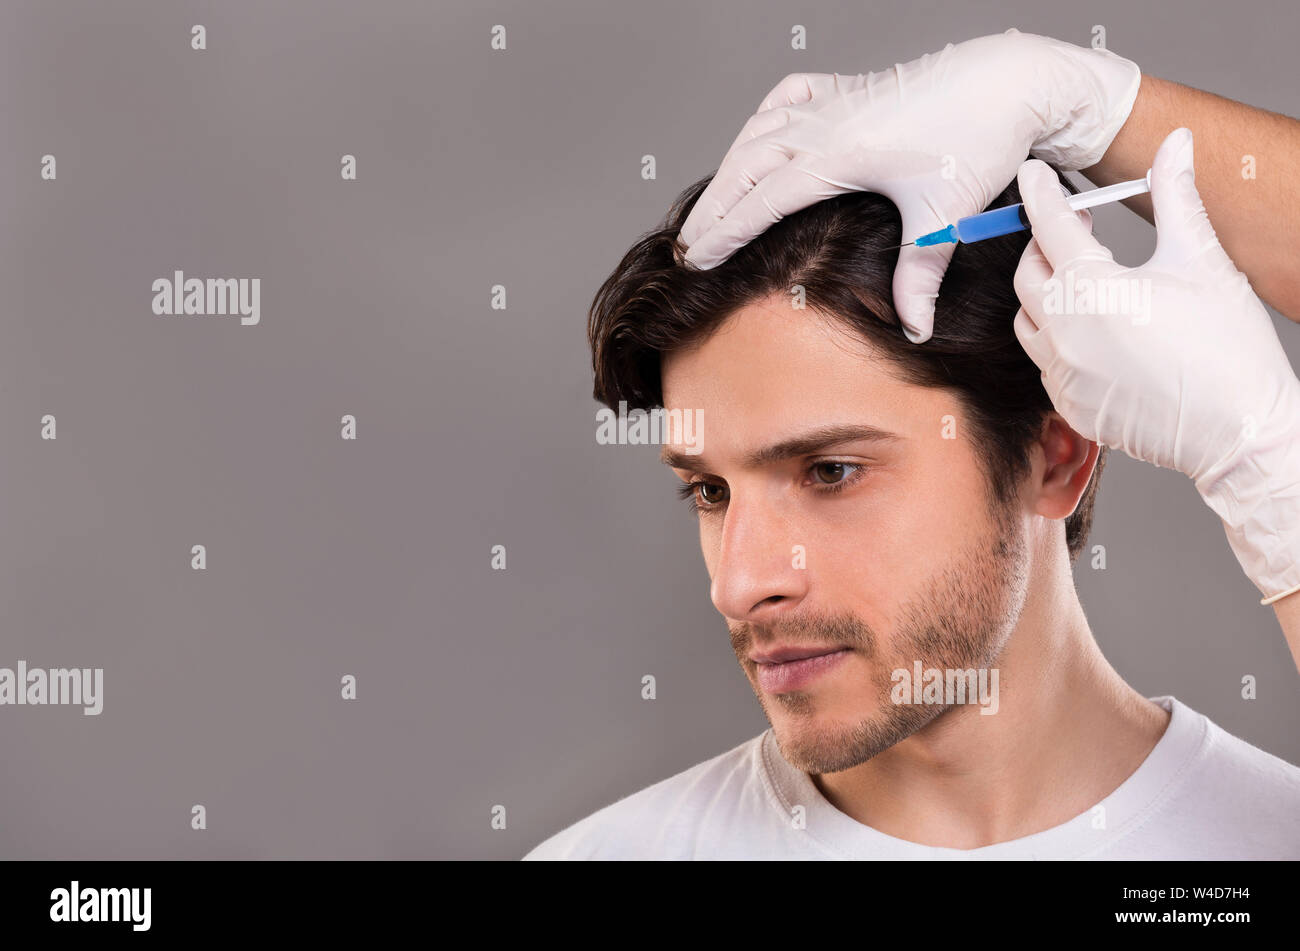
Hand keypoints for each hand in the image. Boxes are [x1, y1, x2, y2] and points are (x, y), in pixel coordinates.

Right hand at [678, 29, 1141, 342]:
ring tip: (711, 207)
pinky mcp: (849, 88)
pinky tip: (760, 138)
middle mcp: (827, 122)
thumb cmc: (981, 137)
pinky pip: (788, 99)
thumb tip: (914, 329)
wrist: (1011, 79)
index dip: (724, 232)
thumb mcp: (946, 213)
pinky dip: (764, 120)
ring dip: (729, 169)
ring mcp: (835, 101)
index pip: (761, 200)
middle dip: (712, 209)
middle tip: (686, 246)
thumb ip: (920, 274)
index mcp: (840, 154)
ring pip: (758, 132)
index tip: (696, 259)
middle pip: (744, 167)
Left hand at [1013, 127, 1299, 603]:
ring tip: (1086, 281)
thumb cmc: (1229, 348)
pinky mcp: (1068, 405)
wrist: (1242, 432)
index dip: (1040, 193)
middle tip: (1078, 231)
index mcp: (1094, 290)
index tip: (1033, 174)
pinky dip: (1058, 338)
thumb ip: (1177, 198)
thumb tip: (1174, 144)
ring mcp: (1061, 374)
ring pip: (1027, 319)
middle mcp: (1065, 333)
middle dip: (1044, 245)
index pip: (1049, 226)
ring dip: (1046, 294)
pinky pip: (1044, 361)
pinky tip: (1094, 330)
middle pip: (1027, 273)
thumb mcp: (1203, 261)